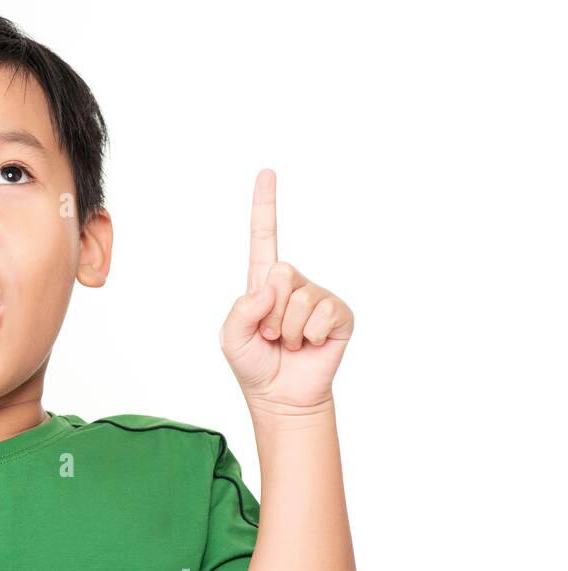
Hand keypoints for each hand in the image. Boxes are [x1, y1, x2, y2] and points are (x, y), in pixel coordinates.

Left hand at [219, 169, 353, 417]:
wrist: (282, 397)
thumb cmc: (255, 365)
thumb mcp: (231, 338)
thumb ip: (240, 310)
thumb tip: (268, 287)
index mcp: (263, 284)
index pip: (264, 237)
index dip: (265, 205)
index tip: (267, 172)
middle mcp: (292, 285)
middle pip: (281, 271)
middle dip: (270, 310)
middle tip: (272, 335)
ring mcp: (318, 298)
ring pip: (300, 297)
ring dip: (289, 328)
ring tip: (289, 343)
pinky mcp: (339, 315)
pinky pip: (323, 313)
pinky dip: (310, 335)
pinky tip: (310, 346)